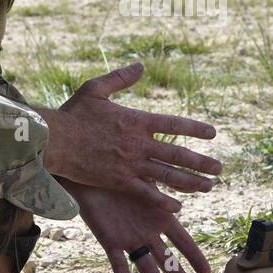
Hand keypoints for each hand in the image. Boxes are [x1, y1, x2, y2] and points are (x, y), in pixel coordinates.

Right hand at [39, 64, 222, 210]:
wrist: (53, 140)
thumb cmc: (72, 114)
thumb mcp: (95, 89)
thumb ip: (120, 77)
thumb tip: (141, 65)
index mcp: (136, 120)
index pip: (174, 124)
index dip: (195, 129)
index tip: (212, 133)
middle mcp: (138, 143)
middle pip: (178, 153)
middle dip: (202, 162)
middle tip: (220, 168)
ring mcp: (130, 163)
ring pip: (167, 175)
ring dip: (191, 182)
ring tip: (209, 186)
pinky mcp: (118, 181)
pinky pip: (146, 193)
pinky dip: (163, 200)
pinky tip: (177, 206)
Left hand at [67, 180, 212, 272]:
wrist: (92, 175)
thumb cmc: (123, 172)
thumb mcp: (150, 178)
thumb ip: (171, 184)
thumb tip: (200, 179)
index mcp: (160, 217)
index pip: (183, 242)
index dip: (195, 257)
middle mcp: (148, 232)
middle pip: (168, 261)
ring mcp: (130, 239)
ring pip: (147, 268)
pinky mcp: (111, 241)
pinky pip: (119, 265)